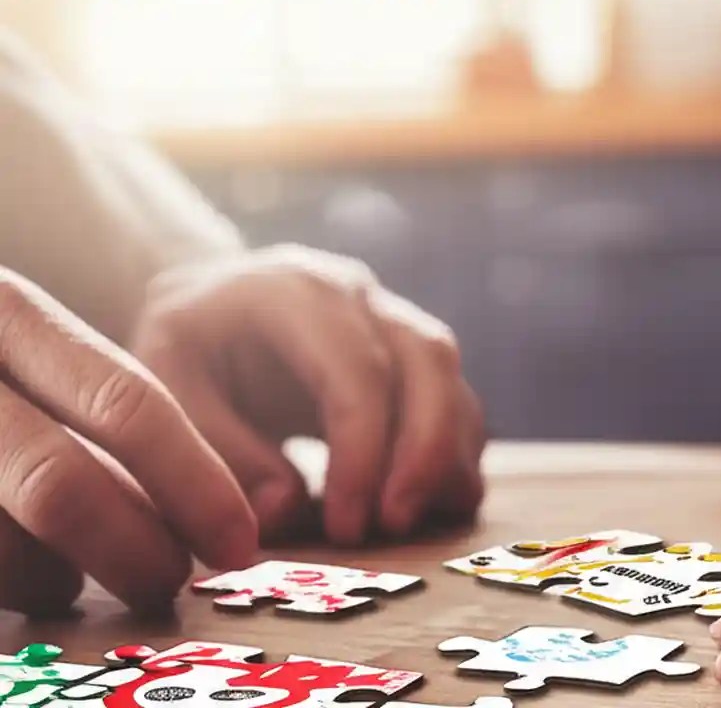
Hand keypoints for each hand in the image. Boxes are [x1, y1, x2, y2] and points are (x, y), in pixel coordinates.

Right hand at [0, 269, 255, 614]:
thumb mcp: (23, 351)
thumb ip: (95, 411)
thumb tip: (202, 513)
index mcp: (5, 312)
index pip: (125, 400)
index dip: (195, 480)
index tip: (240, 540)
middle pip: (59, 486)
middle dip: (133, 551)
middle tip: (166, 581)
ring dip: (51, 581)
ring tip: (64, 579)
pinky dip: (2, 586)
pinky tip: (9, 574)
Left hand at [131, 245, 484, 545]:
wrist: (208, 304)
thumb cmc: (186, 347)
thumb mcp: (167, 386)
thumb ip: (218, 449)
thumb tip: (283, 510)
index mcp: (293, 290)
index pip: (356, 369)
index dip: (363, 453)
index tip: (346, 527)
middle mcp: (358, 294)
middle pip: (427, 361)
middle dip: (425, 452)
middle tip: (395, 524)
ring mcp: (394, 318)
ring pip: (450, 379)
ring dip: (447, 456)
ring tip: (414, 522)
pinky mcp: (413, 356)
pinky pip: (457, 400)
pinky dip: (455, 455)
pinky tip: (432, 506)